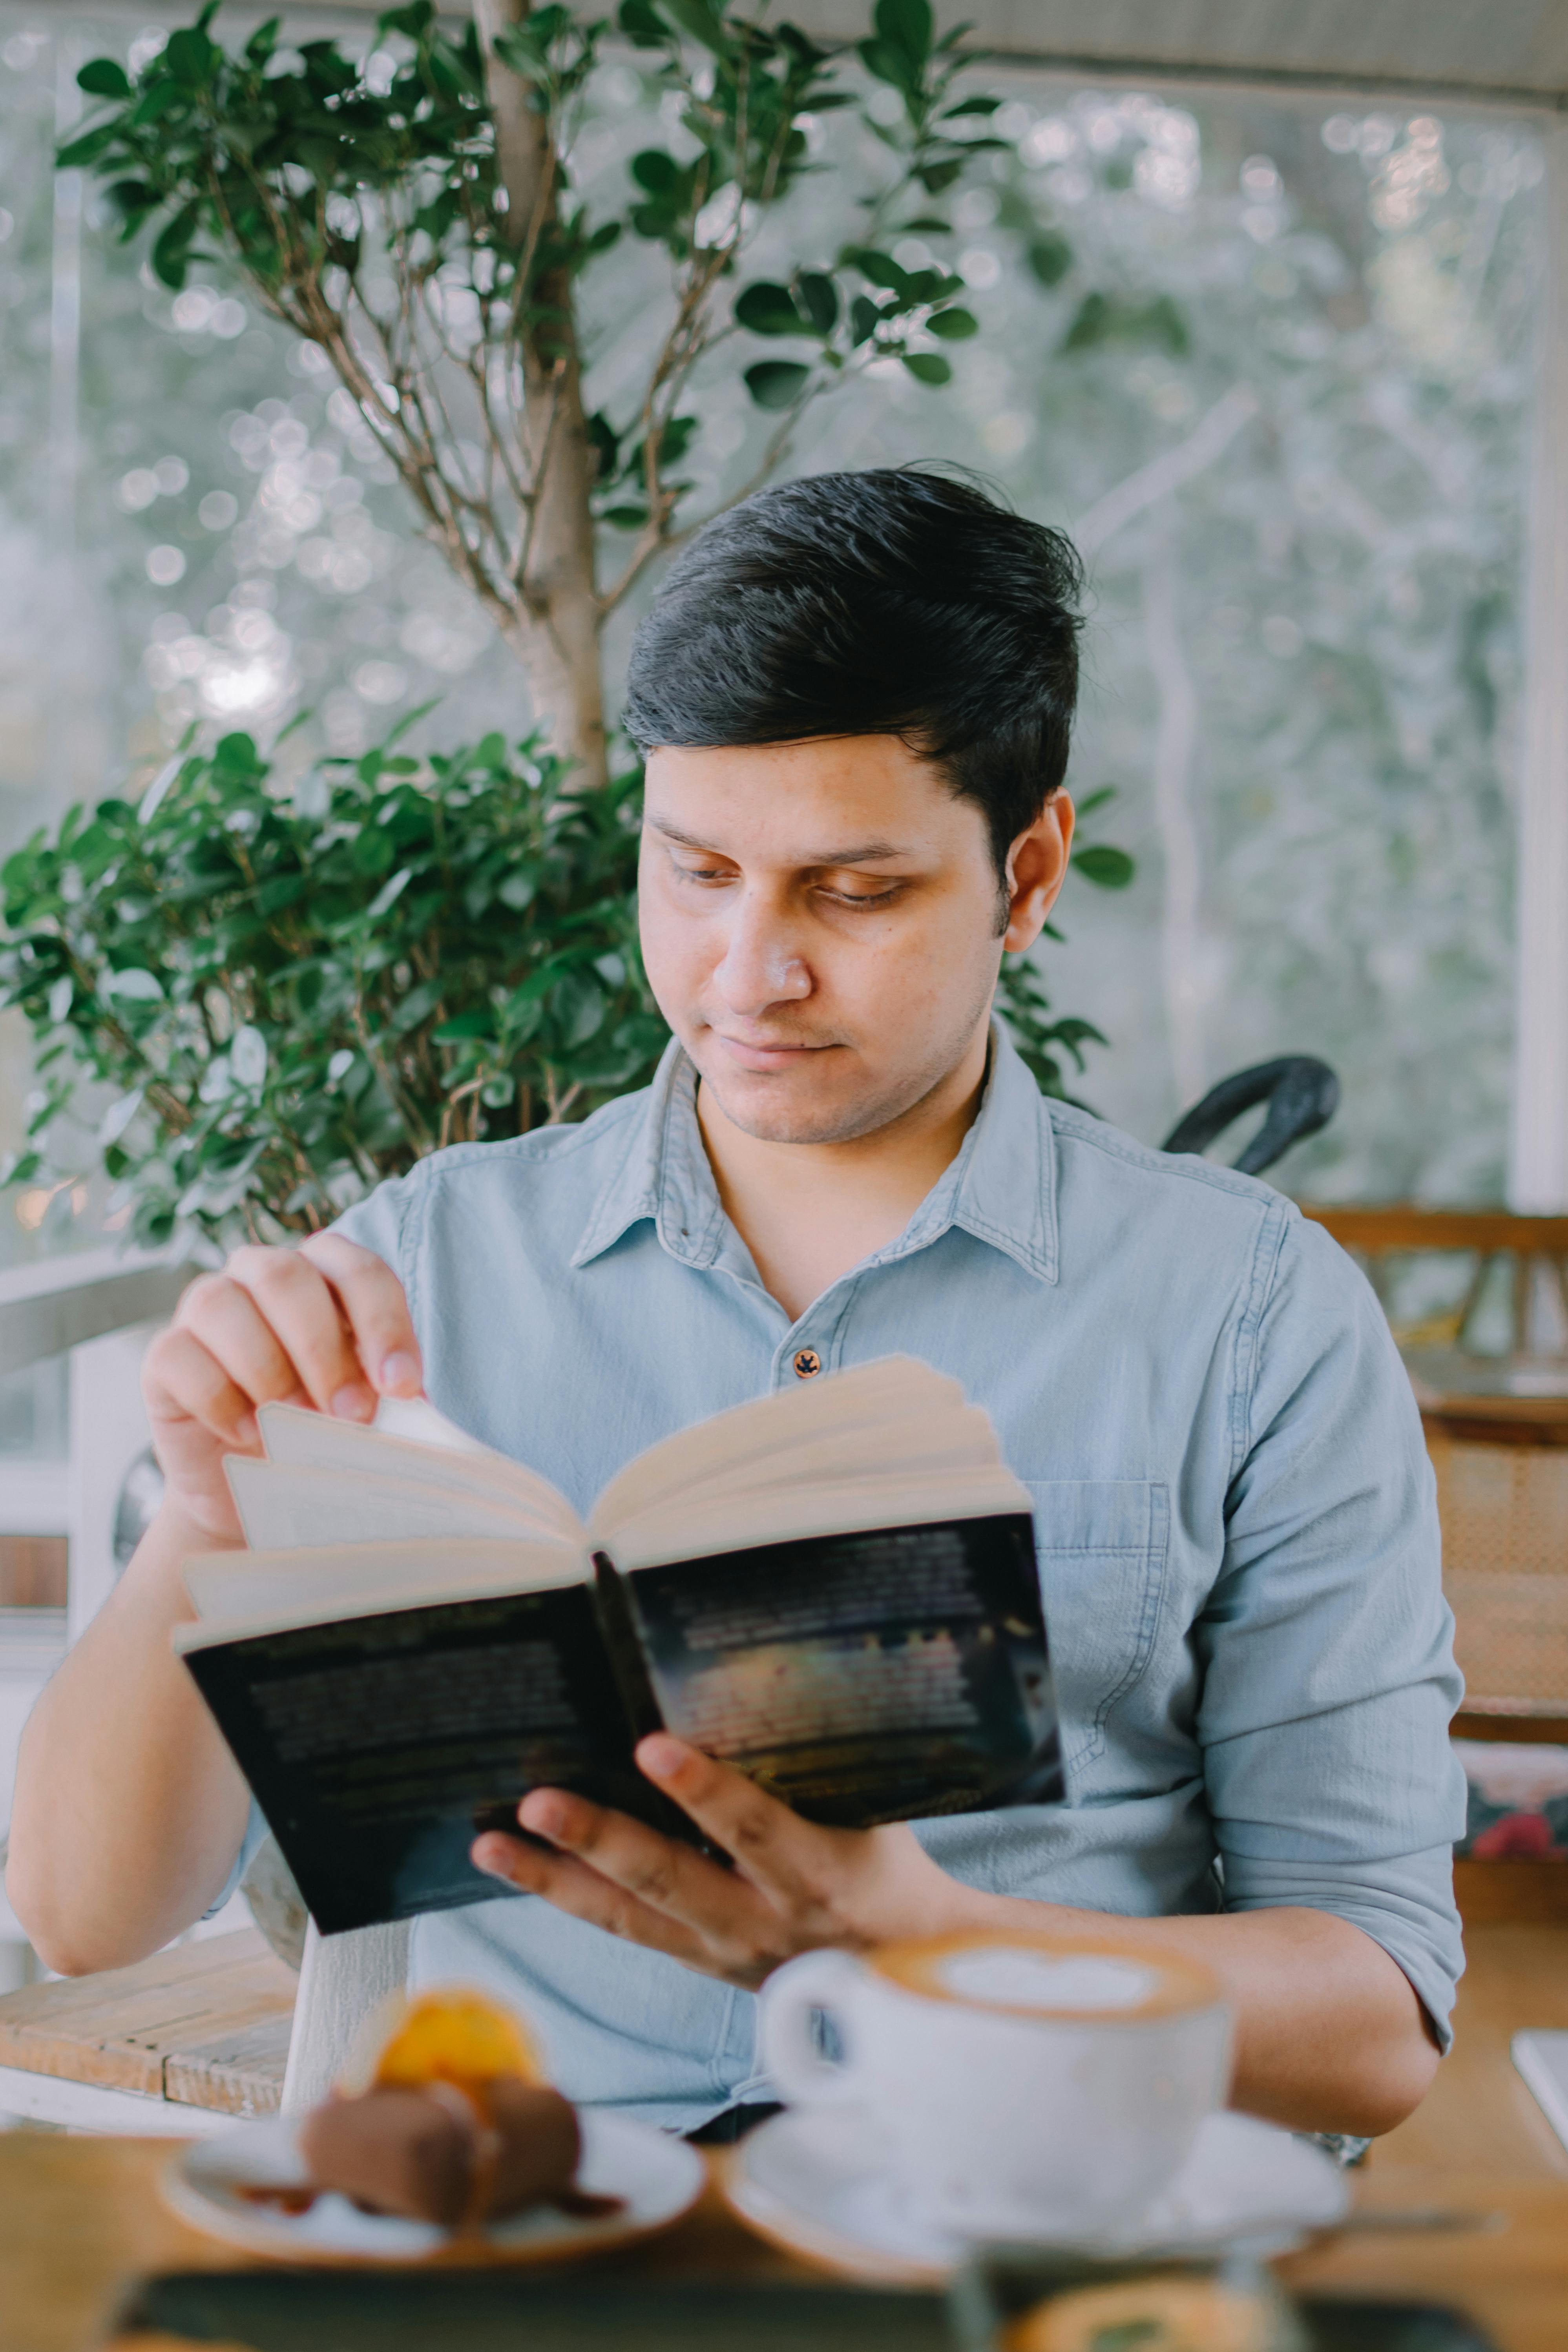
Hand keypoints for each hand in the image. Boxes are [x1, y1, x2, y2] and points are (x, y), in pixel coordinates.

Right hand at [142, 1235, 423, 1539]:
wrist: (252, 1492)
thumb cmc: (318, 1434)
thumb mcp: (362, 1410)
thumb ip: (384, 1393)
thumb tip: (414, 1402)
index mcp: (322, 1274)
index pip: (357, 1271)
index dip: (383, 1323)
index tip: (403, 1387)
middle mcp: (258, 1275)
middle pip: (287, 1277)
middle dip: (323, 1348)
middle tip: (351, 1415)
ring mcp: (205, 1309)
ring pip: (223, 1304)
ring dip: (268, 1369)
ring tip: (297, 1423)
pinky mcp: (164, 1356)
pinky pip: (181, 1357)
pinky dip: (220, 1399)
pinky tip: (249, 1435)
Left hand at [470, 1735, 983, 1988]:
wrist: (908, 1968)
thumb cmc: (888, 1865)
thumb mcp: (875, 1812)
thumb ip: (823, 1762)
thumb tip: (765, 1669)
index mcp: (817, 1875)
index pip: (754, 1829)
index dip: (705, 1791)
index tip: (652, 1747)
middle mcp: (762, 1921)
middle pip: (670, 1882)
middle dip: (599, 1842)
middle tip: (536, 1803)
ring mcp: (721, 1952)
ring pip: (627, 1918)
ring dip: (554, 1881)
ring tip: (490, 1846)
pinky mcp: (695, 1963)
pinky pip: (623, 1930)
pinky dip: (566, 1898)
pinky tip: (515, 1870)